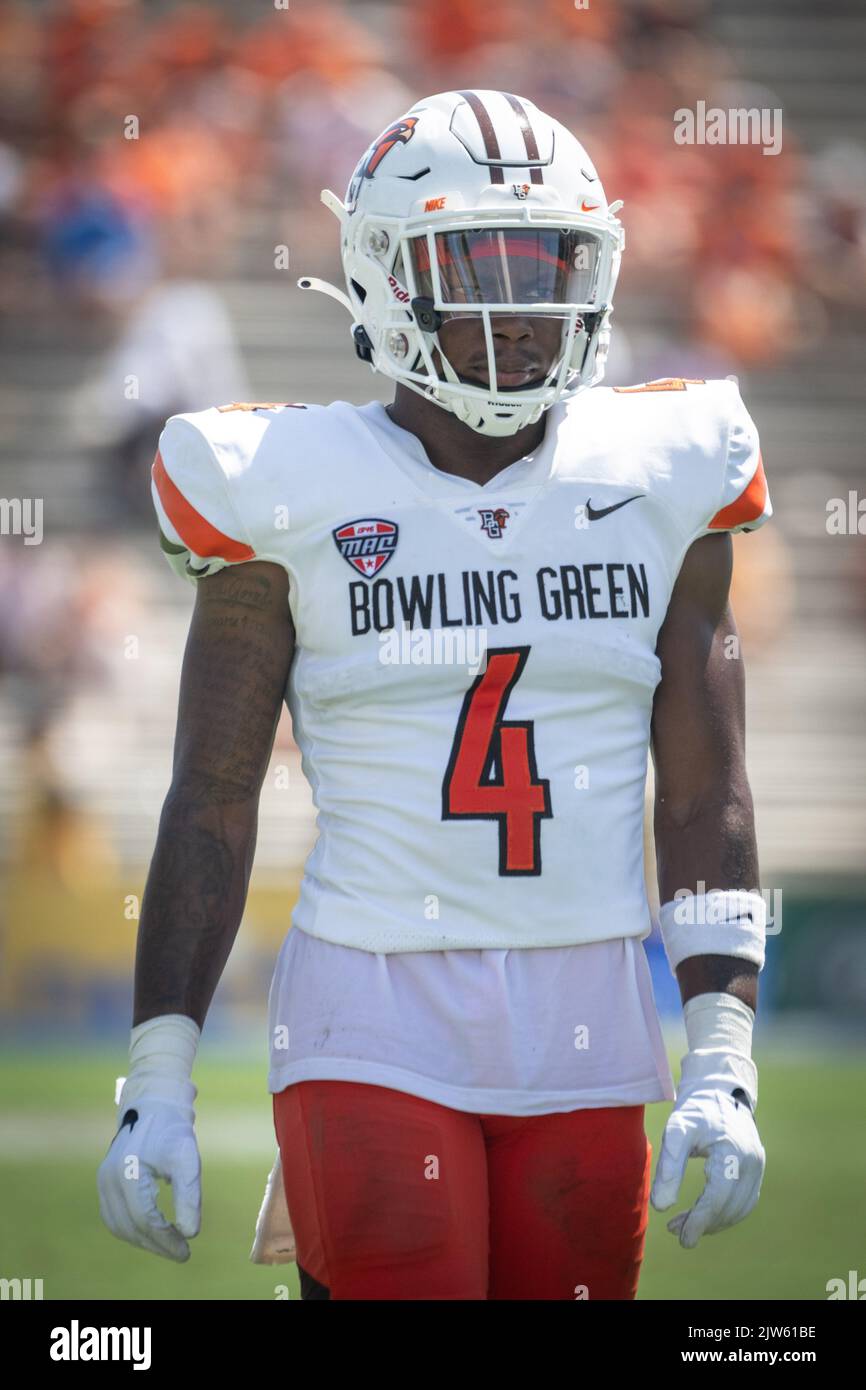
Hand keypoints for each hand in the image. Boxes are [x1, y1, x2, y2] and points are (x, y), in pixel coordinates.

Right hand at [98, 1076, 200, 1260]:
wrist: (154, 1104)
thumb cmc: (173, 1131)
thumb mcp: (187, 1160)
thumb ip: (189, 1196)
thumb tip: (189, 1233)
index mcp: (128, 1173)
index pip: (146, 1220)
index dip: (166, 1240)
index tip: (186, 1250)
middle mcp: (109, 1179)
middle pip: (130, 1227)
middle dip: (156, 1244)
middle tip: (180, 1252)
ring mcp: (103, 1180)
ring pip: (118, 1225)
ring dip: (142, 1240)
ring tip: (168, 1244)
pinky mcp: (103, 1180)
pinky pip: (113, 1215)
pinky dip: (131, 1228)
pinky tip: (152, 1230)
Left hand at [651, 1083, 764, 1247]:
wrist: (720, 1090)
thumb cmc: (695, 1110)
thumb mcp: (677, 1131)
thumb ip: (669, 1167)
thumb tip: (661, 1206)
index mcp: (732, 1151)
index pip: (717, 1197)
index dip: (699, 1221)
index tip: (682, 1238)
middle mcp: (751, 1161)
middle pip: (729, 1207)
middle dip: (703, 1224)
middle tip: (676, 1232)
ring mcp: (758, 1166)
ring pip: (739, 1208)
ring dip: (714, 1222)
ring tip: (685, 1225)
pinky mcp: (756, 1169)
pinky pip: (744, 1201)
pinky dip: (725, 1212)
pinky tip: (703, 1214)